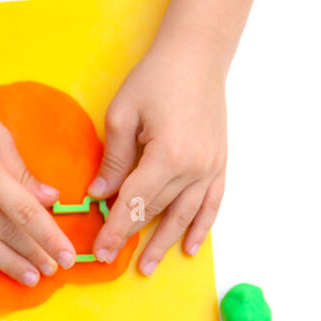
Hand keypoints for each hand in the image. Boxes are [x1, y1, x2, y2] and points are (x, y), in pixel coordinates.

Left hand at [89, 39, 227, 273]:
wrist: (197, 55)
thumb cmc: (156, 78)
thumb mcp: (122, 114)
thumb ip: (114, 159)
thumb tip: (100, 195)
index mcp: (167, 155)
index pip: (134, 203)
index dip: (115, 230)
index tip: (100, 251)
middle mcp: (194, 167)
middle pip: (157, 211)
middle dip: (133, 237)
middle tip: (112, 260)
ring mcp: (211, 166)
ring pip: (185, 214)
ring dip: (166, 242)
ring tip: (149, 266)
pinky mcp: (220, 162)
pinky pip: (212, 203)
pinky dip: (201, 227)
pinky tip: (189, 246)